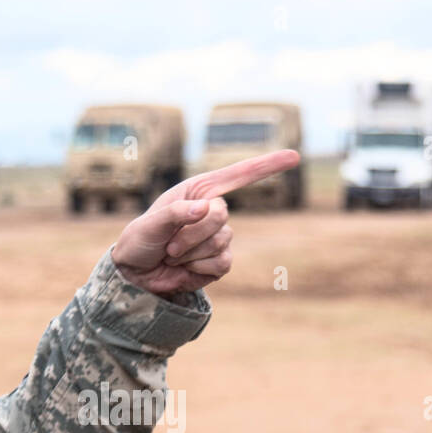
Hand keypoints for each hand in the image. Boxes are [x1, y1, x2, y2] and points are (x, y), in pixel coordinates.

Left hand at [111, 149, 300, 295]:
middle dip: (192, 233)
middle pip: (221, 215)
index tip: (295, 157)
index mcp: (198, 191)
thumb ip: (175, 214)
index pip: (238, 175)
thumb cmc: (140, 241)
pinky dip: (200, 268)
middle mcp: (211, 210)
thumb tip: (205, 208)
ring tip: (173, 256)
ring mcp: (218, 237)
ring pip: (221, 242)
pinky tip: (186, 268)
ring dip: (191, 253)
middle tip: (170, 245)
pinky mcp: (219, 261)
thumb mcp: (150, 224)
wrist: (136, 274)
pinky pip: (222, 263)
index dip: (266, 166)